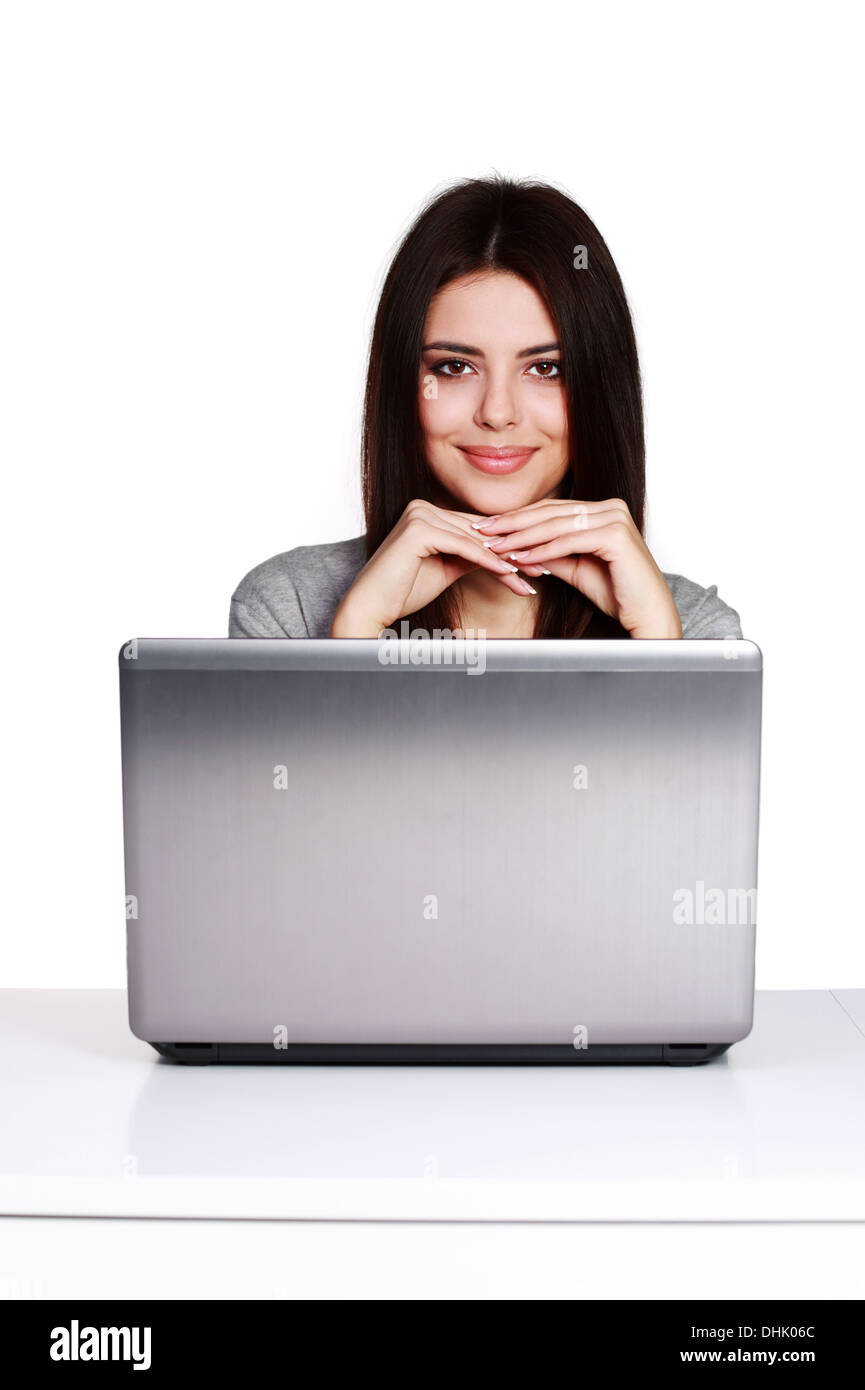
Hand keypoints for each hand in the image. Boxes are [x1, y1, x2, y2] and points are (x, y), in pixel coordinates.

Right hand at [329, 499, 535, 636]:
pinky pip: (463, 547)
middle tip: (542, 570)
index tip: (534, 564)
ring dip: (507, 560)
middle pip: (480, 534)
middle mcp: (423, 507)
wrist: (371, 607)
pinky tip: (509, 574)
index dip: (508, 548)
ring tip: (531, 577)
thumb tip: (502, 556)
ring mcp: (420, 514)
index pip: (477, 530)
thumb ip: (469, 556)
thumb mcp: (446, 569)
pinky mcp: (419, 528)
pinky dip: (488, 562)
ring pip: (475, 541)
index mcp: (428, 512)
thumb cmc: (402, 591)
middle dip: (514, 554)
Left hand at [475, 498, 682, 637]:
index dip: (518, 518)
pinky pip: (569, 541)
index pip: (552, 510)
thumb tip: (519, 548)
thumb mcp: (575, 569)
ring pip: (557, 525)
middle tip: (482, 530)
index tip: (489, 527)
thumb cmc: (618, 594)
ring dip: (522, 537)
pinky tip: (521, 558)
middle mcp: (611, 507)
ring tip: (496, 546)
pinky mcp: (616, 535)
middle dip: (513, 523)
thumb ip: (551, 554)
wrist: (646, 615)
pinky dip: (543, 550)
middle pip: (551, 513)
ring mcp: (615, 518)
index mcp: (603, 510)